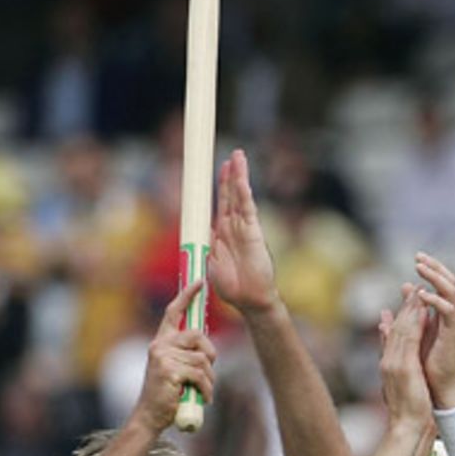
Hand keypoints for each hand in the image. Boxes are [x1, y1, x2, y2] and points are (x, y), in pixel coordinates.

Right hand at [135, 280, 216, 432]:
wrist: (150, 416)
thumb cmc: (167, 394)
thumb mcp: (176, 369)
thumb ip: (186, 354)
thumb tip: (206, 347)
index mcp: (161, 341)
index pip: (173, 312)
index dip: (187, 295)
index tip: (200, 281)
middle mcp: (160, 345)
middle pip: (198, 335)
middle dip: (210, 354)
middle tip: (208, 371)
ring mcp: (163, 357)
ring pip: (202, 359)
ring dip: (209, 379)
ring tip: (202, 391)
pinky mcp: (169, 371)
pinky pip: (200, 374)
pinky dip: (206, 389)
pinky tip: (202, 398)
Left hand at [207, 149, 279, 315]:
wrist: (249, 300)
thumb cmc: (231, 286)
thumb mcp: (209, 262)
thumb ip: (206, 244)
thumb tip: (200, 230)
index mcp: (221, 232)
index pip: (219, 203)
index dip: (218, 186)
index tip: (215, 170)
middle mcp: (233, 227)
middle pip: (230, 194)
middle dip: (230, 174)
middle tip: (232, 155)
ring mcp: (244, 228)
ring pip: (240, 196)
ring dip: (239, 176)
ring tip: (239, 156)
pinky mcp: (254, 233)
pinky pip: (248, 209)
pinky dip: (245, 194)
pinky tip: (242, 179)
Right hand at [377, 287, 433, 433]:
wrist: (406, 427)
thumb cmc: (406, 411)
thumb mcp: (399, 386)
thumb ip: (396, 368)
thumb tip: (398, 366)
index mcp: (387, 365)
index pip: (393, 336)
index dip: (400, 316)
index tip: (408, 301)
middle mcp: (388, 361)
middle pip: (395, 328)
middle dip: (404, 307)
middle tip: (412, 287)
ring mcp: (394, 363)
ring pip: (401, 329)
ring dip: (409, 308)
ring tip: (417, 291)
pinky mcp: (404, 368)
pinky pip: (409, 339)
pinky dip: (414, 323)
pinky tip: (421, 310)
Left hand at [414, 253, 454, 407]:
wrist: (438, 388)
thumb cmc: (427, 362)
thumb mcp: (416, 329)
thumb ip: (411, 308)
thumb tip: (405, 286)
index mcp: (445, 313)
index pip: (442, 283)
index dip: (431, 269)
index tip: (417, 257)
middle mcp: (453, 315)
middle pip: (450, 281)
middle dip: (435, 267)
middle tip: (418, 257)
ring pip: (452, 291)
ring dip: (436, 278)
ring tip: (420, 268)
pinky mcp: (454, 334)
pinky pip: (449, 311)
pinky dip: (437, 301)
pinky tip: (423, 295)